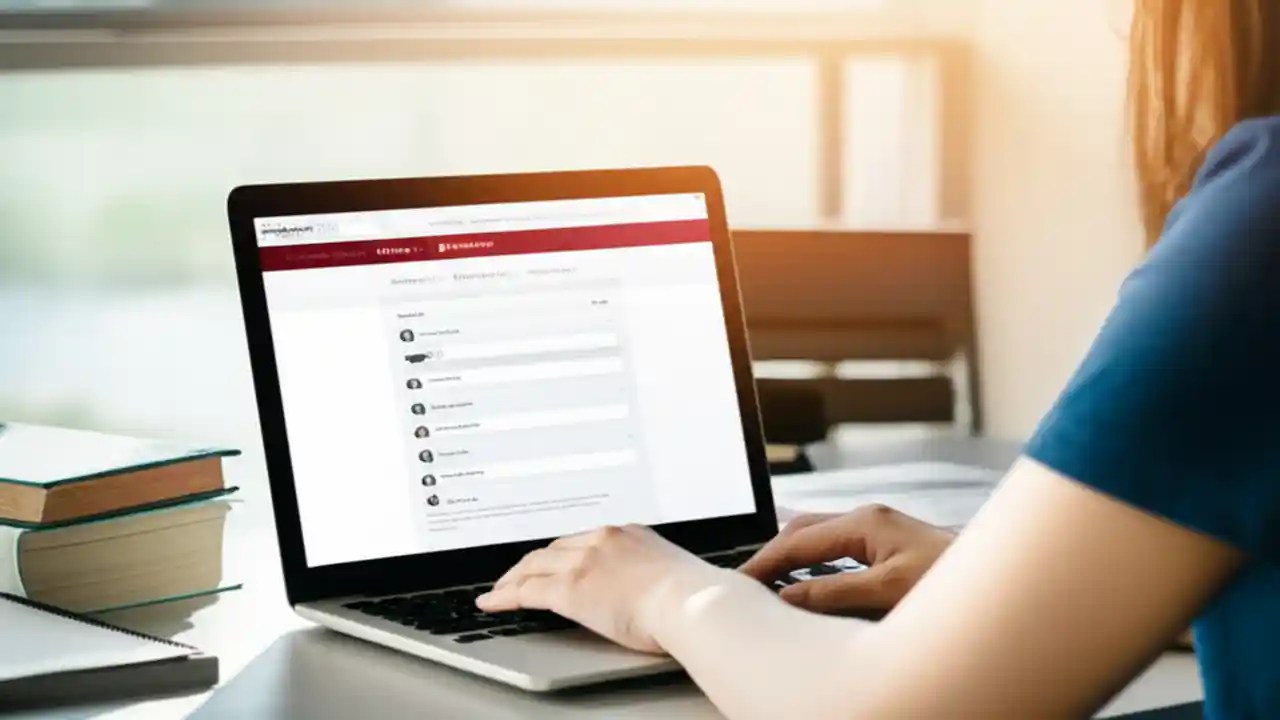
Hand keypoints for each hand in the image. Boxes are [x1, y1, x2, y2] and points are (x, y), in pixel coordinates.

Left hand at [476, 525, 729, 652]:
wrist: (692, 602)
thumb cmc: (695, 596)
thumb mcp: (675, 572)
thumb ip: (659, 573)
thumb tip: (662, 588)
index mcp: (628, 534)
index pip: (583, 540)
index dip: (562, 552)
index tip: (554, 561)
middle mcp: (602, 540)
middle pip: (554, 548)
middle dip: (532, 562)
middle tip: (518, 575)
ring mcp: (584, 562)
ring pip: (534, 566)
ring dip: (513, 578)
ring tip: (499, 590)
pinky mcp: (570, 588)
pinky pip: (526, 591)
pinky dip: (505, 596)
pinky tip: (492, 602)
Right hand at [739, 505, 954, 614]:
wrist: (1000, 581)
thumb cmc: (955, 581)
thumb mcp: (889, 591)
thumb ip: (835, 592)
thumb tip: (788, 594)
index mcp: (864, 522)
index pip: (797, 541)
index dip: (764, 562)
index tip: (739, 581)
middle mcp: (867, 519)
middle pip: (802, 531)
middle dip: (771, 554)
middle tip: (745, 583)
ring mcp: (878, 530)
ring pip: (818, 538)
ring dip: (791, 558)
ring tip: (768, 583)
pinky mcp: (887, 545)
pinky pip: (835, 549)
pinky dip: (813, 564)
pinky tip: (808, 582)